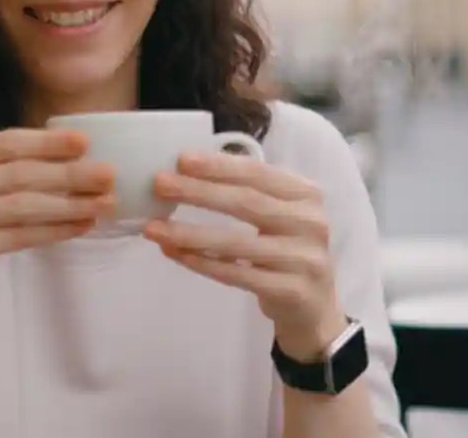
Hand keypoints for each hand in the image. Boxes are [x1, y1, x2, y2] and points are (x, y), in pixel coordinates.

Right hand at [0, 128, 115, 319]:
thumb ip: (5, 171)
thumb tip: (73, 157)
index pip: (5, 144)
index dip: (46, 142)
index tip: (85, 142)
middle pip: (19, 175)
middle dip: (69, 174)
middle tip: (108, 175)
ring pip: (23, 206)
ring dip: (69, 204)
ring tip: (104, 203)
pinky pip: (19, 236)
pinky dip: (55, 231)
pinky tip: (81, 226)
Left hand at [143, 152, 347, 360]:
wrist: (314, 308)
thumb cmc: (285, 250)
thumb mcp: (278, 215)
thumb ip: (245, 193)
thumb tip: (185, 174)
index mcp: (306, 195)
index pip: (257, 174)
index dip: (218, 166)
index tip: (181, 160)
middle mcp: (310, 223)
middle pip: (247, 203)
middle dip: (198, 192)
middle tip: (159, 185)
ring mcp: (304, 259)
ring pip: (236, 243)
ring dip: (189, 234)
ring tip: (153, 229)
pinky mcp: (291, 291)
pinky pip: (237, 276)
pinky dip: (203, 264)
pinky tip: (175, 254)